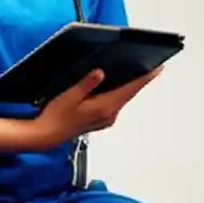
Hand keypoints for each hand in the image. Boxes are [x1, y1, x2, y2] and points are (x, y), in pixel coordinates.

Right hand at [29, 68, 162, 148]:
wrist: (47, 135)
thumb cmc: (55, 117)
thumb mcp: (69, 96)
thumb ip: (86, 84)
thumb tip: (99, 73)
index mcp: (104, 108)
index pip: (130, 89)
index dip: (144, 78)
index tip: (156, 69)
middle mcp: (109, 115)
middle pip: (129, 93)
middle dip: (140, 80)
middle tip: (152, 67)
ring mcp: (106, 119)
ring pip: (122, 98)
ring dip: (130, 86)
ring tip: (139, 73)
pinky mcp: (101, 120)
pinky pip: (115, 103)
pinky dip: (120, 93)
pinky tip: (119, 86)